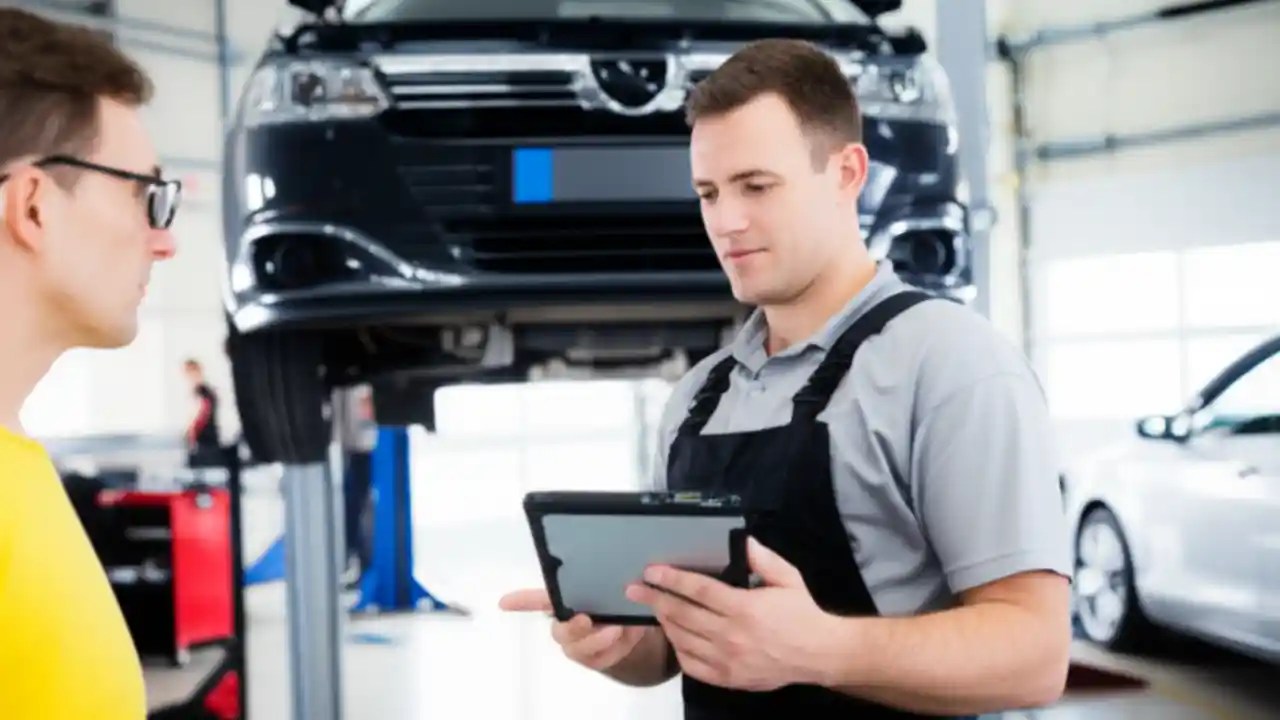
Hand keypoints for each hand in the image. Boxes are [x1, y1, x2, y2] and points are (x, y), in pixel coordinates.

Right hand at [499, 589, 648, 671]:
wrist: (635, 623)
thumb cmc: (618, 597)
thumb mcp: (619, 583)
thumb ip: (616, 577)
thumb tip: (624, 570)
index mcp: (566, 599)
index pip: (539, 599)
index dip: (521, 601)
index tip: (503, 603)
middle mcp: (566, 622)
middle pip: (559, 630)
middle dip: (572, 628)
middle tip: (586, 619)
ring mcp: (577, 643)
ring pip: (575, 648)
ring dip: (595, 640)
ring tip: (615, 630)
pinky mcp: (592, 659)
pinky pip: (596, 659)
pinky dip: (609, 650)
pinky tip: (620, 638)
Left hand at [625, 536, 835, 691]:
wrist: (818, 654)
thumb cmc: (801, 614)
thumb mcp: (787, 578)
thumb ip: (762, 558)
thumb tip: (742, 540)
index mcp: (744, 608)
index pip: (698, 590)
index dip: (671, 579)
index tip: (652, 572)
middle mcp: (732, 635)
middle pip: (682, 614)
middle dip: (655, 599)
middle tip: (635, 589)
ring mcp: (727, 660)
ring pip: (682, 639)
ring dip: (664, 622)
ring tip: (654, 608)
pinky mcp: (727, 678)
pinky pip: (691, 665)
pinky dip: (678, 649)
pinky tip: (674, 636)